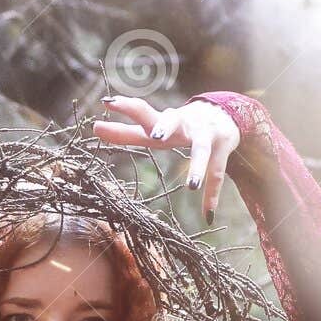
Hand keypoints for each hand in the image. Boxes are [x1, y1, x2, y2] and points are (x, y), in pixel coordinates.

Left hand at [92, 95, 239, 222]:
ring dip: (198, 166)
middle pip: (173, 120)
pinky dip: (213, 194)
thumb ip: (127, 131)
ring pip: (202, 150)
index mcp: (164, 121)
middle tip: (155, 136)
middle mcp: (184, 124)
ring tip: (191, 187)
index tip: (105, 106)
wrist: (225, 115)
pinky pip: (217, 173)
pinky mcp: (223, 148)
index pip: (143, 114)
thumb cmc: (181, 125)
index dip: (126, 109)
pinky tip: (208, 214)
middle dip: (166, 126)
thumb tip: (94, 128)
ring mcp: (206, 135)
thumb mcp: (156, 128)